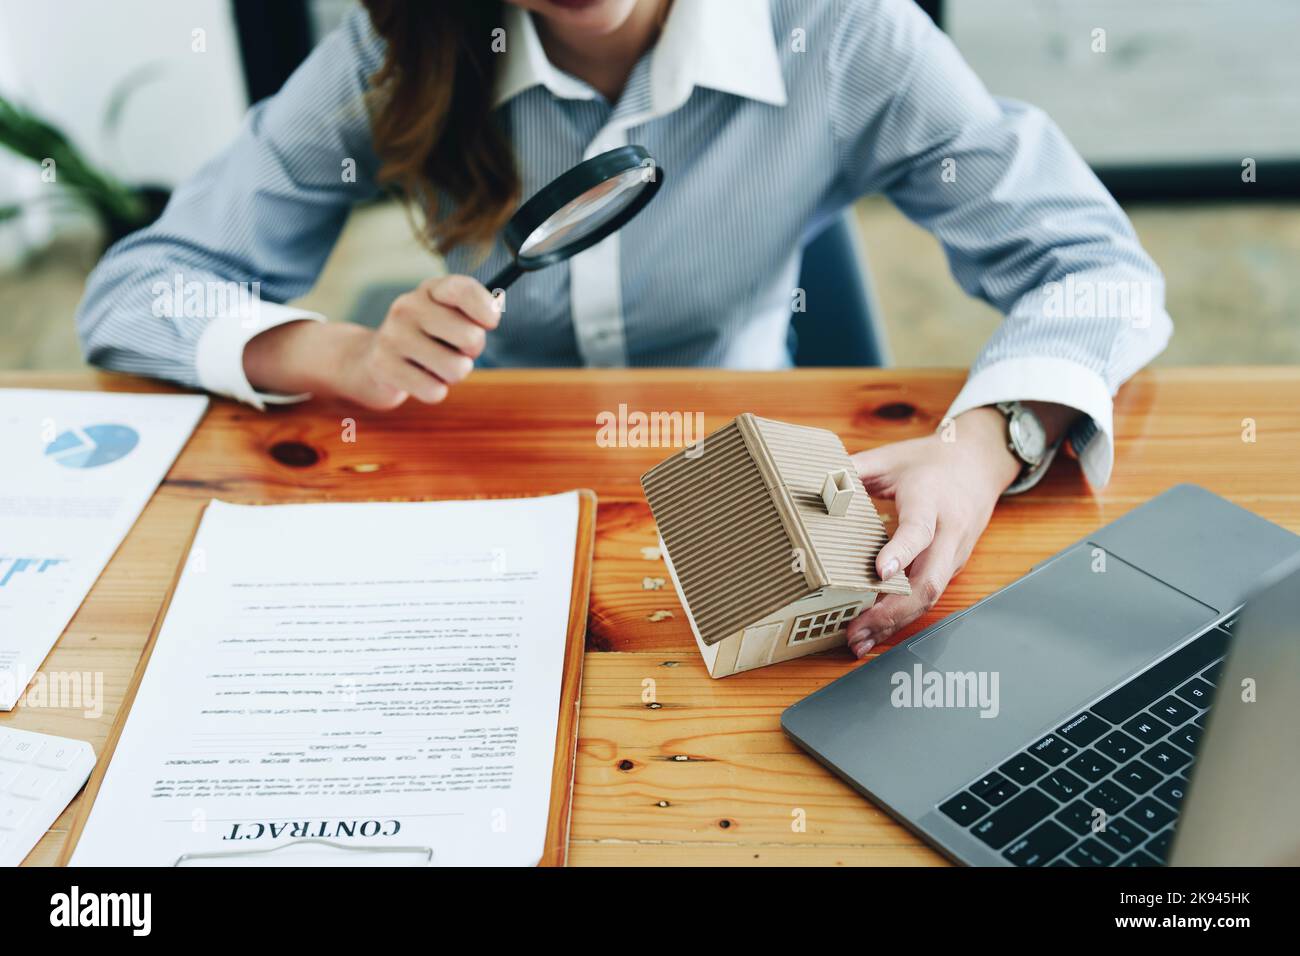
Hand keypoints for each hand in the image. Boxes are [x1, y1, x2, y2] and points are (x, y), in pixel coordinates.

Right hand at [243, 275, 499, 409]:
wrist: (372, 362)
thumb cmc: (426, 340)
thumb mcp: (448, 318)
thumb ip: (474, 314)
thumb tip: (494, 313)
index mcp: (430, 291)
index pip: (463, 289)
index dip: (485, 308)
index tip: (490, 322)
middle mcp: (408, 307)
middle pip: (471, 337)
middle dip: (472, 352)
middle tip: (456, 351)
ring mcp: (393, 336)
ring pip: (457, 369)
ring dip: (454, 375)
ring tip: (436, 366)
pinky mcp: (383, 366)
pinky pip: (434, 391)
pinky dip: (434, 391)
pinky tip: (419, 379)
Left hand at [845, 406, 1022, 656]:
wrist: (979, 462)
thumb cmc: (930, 461)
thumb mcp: (890, 457)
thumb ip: (852, 471)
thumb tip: (812, 483)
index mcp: (931, 499)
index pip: (919, 530)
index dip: (900, 552)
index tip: (879, 572)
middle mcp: (948, 532)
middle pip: (928, 580)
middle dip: (892, 611)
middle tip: (856, 629)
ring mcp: (954, 554)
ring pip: (930, 596)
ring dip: (895, 622)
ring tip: (859, 640)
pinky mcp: (952, 567)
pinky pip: (930, 596)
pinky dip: (903, 616)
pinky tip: (876, 631)